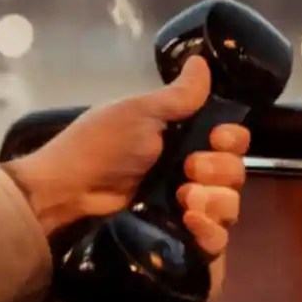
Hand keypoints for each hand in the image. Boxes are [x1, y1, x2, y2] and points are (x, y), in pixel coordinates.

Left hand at [2, 56, 248, 295]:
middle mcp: (190, 173)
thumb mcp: (137, 113)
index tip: (215, 137)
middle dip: (220, 170)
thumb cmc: (99, 145)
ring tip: (185, 198)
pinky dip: (211, 233)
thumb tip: (202, 59)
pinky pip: (214, 243)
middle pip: (235, 174)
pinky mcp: (178, 239)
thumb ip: (177, 96)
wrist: (66, 192)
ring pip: (229, 208)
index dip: (232, 139)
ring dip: (216, 201)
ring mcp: (185, 208)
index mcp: (183, 139)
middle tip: (189, 169)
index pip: (232, 141)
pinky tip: (191, 222)